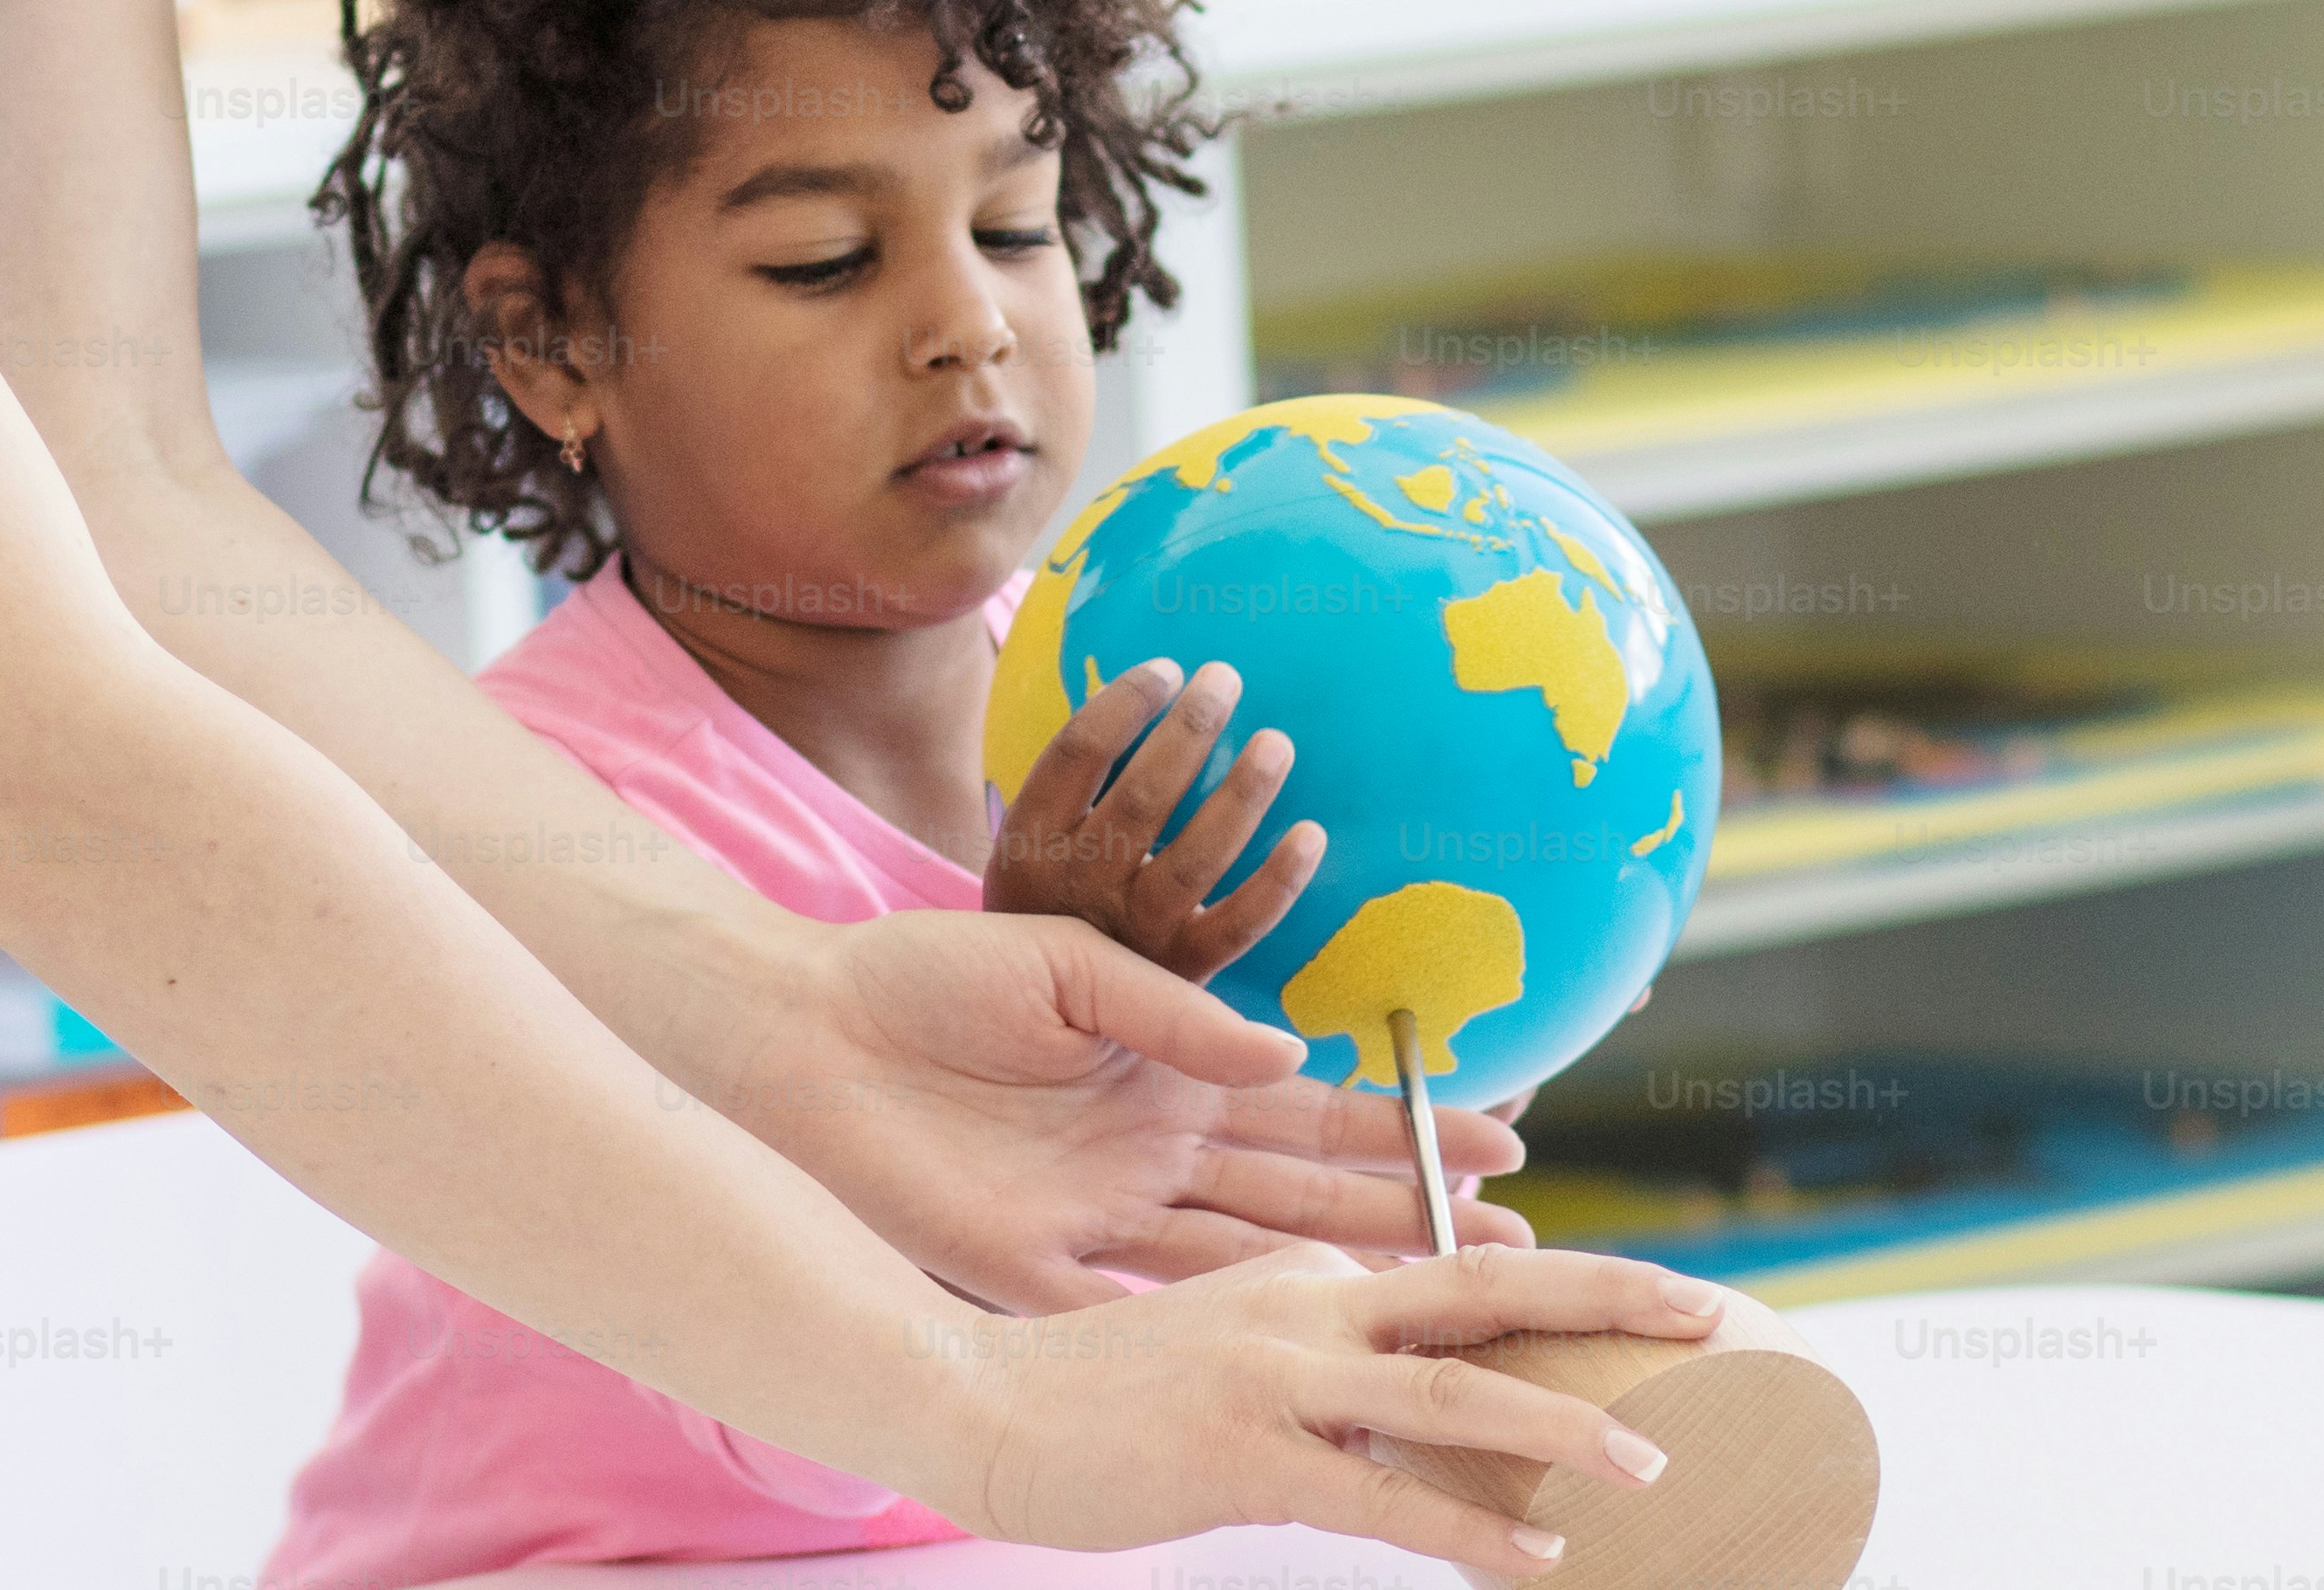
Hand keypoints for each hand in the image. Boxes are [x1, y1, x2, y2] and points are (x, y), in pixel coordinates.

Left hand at [726, 910, 1536, 1309]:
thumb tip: (1288, 1059)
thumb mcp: (1062, 962)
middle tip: (1523, 1250)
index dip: (1400, 1131)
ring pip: (1249, 1265)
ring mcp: (1100, 1218)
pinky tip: (1298, 1362)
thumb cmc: (922, 978)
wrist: (800, 1031)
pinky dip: (1218, 1336)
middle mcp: (1147, 1153)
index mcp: (1157, 1071)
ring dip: (1346, 1287)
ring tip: (1451, 1308)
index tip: (1502, 1143)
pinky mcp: (1035, 1269)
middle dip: (1411, 1223)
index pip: (1304, 1108)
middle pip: (1305, 1200)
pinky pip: (1143, 1311)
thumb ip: (1173, 1011)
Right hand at [931, 1240, 1722, 1565]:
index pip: (1459, 1267)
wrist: (973, 1402)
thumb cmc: (1096, 1390)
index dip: (1565, 1278)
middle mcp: (1303, 1306)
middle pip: (1483, 1290)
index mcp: (1303, 1277)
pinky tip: (1539, 1559)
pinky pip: (1385, 1497)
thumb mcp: (1220, 1343)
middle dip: (1608, 1298)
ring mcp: (1275, 1376)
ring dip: (1564, 1428)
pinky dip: (1473, 1530)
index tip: (1657, 1296)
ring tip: (1657, 1464)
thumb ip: (1312, 1353)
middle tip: (1712, 1313)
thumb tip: (1399, 1392)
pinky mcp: (1245, 1454)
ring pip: (1453, 1388)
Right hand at [982, 656, 1321, 983]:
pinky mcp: (1184, 972)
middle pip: (1142, 797)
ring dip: (1242, 794)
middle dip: (1190, 731)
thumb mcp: (1031, 848)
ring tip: (1277, 743)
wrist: (1035, 1021)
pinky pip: (1241, 923)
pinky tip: (1311, 834)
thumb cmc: (1050, 906)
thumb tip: (1152, 696)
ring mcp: (1135, 935)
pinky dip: (1279, 879)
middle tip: (1226, 680)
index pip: (1076, 756)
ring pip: (1196, 856)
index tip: (1166, 669)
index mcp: (1029, 844)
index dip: (1124, 704)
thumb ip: (1077, 789)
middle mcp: (1079, 888)